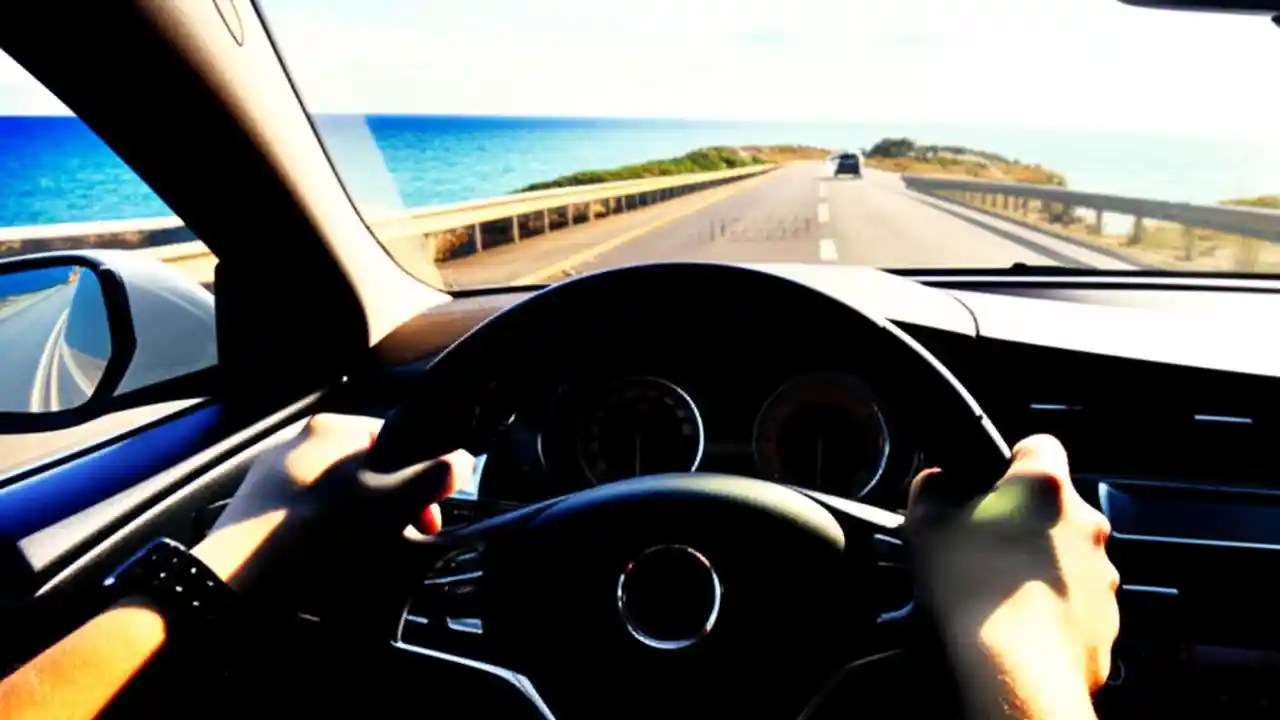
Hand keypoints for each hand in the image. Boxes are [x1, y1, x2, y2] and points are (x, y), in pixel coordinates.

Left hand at [191, 413, 471, 625]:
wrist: (234, 583)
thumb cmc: (316, 533)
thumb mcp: (387, 503)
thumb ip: (431, 478)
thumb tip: (462, 461)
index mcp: (331, 427)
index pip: (397, 441)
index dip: (422, 479)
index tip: (428, 520)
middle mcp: (298, 440)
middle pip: (368, 469)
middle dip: (392, 503)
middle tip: (402, 540)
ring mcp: (273, 475)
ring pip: (340, 493)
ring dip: (362, 520)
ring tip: (366, 555)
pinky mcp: (256, 509)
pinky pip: (310, 514)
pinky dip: (328, 533)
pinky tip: (329, 560)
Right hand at [907, 435, 1118, 718]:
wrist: (1016, 668)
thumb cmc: (971, 588)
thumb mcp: (926, 525)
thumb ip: (931, 490)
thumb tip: (936, 482)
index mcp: (1044, 485)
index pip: (1038, 445)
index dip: (1011, 462)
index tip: (989, 486)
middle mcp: (1085, 521)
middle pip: (1054, 506)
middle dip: (1024, 522)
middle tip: (984, 548)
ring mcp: (1103, 571)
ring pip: (1068, 555)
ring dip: (1041, 566)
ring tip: (1000, 593)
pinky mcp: (1108, 617)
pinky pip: (1078, 600)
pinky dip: (1054, 607)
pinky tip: (1020, 625)